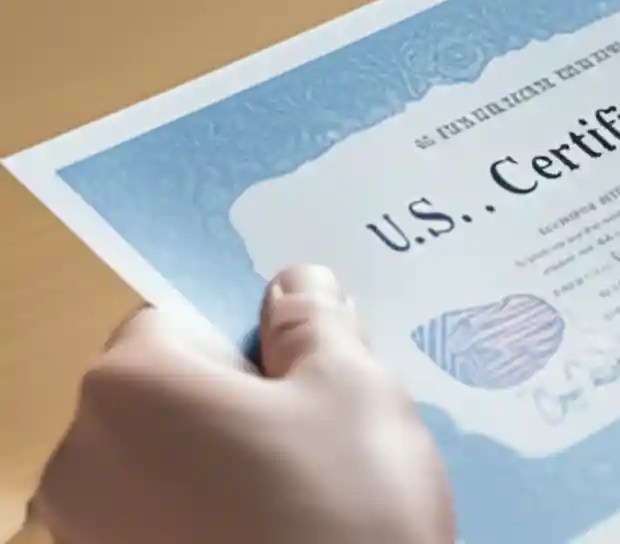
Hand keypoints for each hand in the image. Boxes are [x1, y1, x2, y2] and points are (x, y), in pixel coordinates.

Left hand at [35, 265, 454, 543]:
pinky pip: (173, 517)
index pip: (180, 319)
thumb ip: (313, 322)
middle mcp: (83, 459)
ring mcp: (95, 534)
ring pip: (174, 460)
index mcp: (127, 385)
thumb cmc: (343, 508)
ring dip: (236, 461)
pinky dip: (222, 513)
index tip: (311, 373)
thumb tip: (292, 286)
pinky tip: (288, 531)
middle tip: (324, 434)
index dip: (252, 336)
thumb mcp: (352, 389)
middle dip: (244, 400)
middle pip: (171, 392)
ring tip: (314, 492)